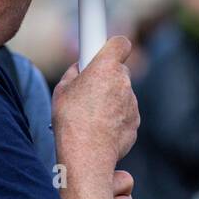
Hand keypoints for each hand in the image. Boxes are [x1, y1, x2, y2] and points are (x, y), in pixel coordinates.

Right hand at [52, 36, 139, 165]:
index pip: (120, 43)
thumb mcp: (62, 89)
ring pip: (122, 94)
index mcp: (106, 67)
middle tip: (89, 90)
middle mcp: (123, 82)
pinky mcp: (136, 121)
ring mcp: (132, 103)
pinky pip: (125, 113)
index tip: (105, 51)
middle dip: (107, 77)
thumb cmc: (71, 120)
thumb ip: (75, 73)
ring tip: (91, 115)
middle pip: (119, 71)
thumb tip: (80, 69)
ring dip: (111, 99)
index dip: (113, 46)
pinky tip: (100, 128)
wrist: (86, 154)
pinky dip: (116, 118)